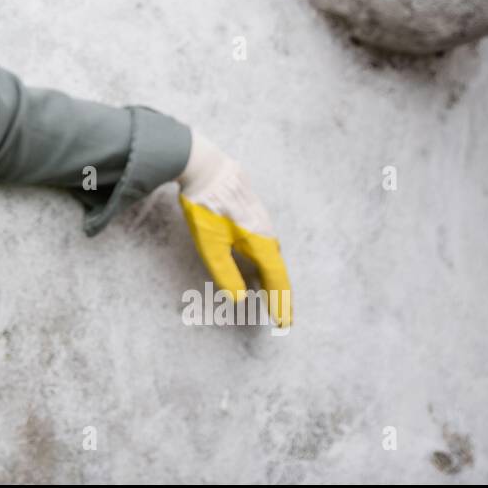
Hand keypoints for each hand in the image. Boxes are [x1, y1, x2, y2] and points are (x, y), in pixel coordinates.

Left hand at [176, 130, 291, 327]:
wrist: (202, 164)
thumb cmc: (205, 206)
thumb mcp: (211, 246)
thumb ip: (226, 274)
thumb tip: (239, 299)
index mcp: (261, 241)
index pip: (276, 279)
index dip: (281, 302)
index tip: (285, 323)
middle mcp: (266, 229)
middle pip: (276, 266)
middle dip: (279, 291)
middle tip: (280, 311)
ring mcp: (259, 216)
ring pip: (270, 251)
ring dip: (270, 272)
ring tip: (267, 290)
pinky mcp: (249, 206)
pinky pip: (262, 238)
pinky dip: (262, 255)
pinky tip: (253, 256)